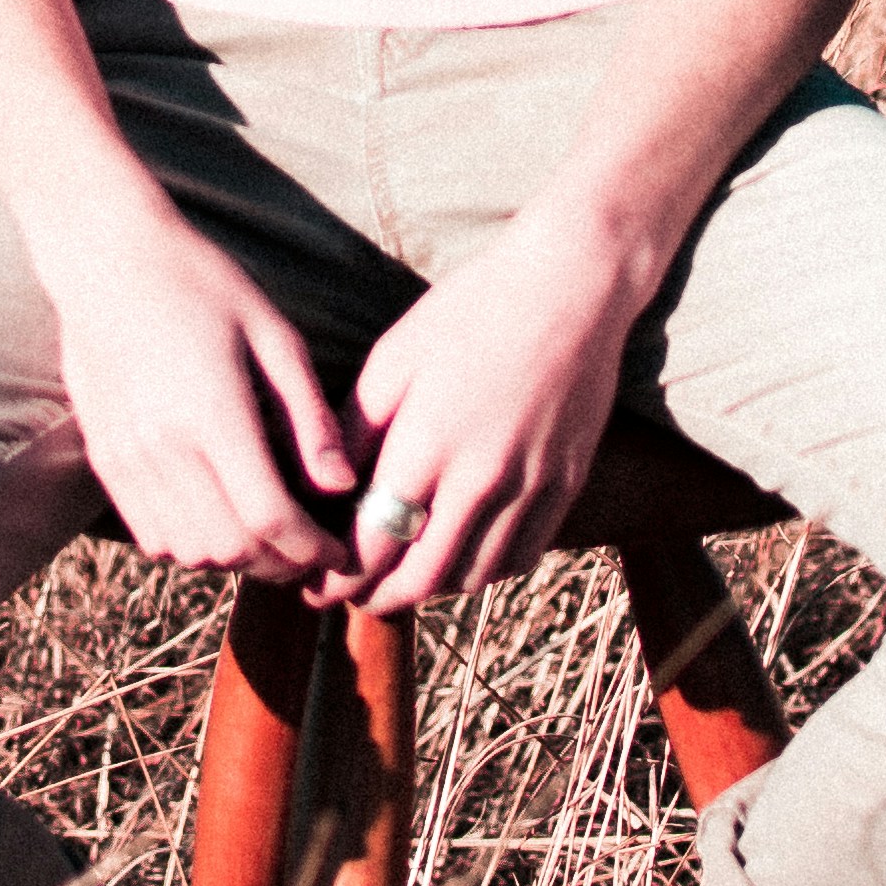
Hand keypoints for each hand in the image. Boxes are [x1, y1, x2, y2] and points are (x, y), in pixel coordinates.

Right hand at [53, 207, 358, 581]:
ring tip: (269, 537)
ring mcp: (126, 458)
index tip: (339, 550)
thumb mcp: (273, 334)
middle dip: (281, 563)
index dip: (311, 548)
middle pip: (231, 548)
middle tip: (312, 550)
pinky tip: (219, 517)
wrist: (103, 259)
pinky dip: (193, 546)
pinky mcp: (105, 460)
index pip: (268, 516)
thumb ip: (308, 415)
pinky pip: (152, 536)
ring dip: (237, 558)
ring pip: (190, 552)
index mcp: (211, 412)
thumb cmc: (200, 283)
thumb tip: (341, 485)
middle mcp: (162, 446)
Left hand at [327, 202, 656, 615]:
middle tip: (349, 597)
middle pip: (420, 580)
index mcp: (426, 447)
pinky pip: (520, 557)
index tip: (314, 586)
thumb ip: (354, 430)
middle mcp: (480, 480)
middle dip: (375, 599)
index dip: (337, 578)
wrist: (571, 286)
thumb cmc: (470, 310)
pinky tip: (461, 556)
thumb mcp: (393, 359)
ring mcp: (530, 487)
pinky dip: (483, 571)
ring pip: (471, 577)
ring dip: (428, 589)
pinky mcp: (566, 485)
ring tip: (399, 578)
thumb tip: (321, 490)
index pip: (372, 546)